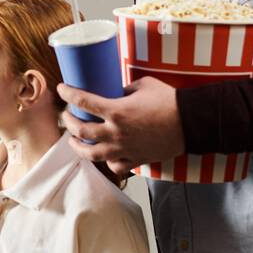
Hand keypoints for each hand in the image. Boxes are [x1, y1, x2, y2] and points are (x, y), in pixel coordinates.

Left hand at [57, 75, 183, 166]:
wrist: (191, 123)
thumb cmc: (169, 101)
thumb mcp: (143, 85)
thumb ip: (124, 88)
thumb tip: (114, 90)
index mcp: (116, 110)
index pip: (82, 101)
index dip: (67, 94)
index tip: (61, 89)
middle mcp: (116, 132)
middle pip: (80, 131)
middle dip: (68, 122)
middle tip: (66, 115)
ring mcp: (124, 149)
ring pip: (91, 154)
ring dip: (77, 147)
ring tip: (73, 140)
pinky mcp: (135, 160)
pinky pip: (115, 167)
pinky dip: (107, 162)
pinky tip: (104, 156)